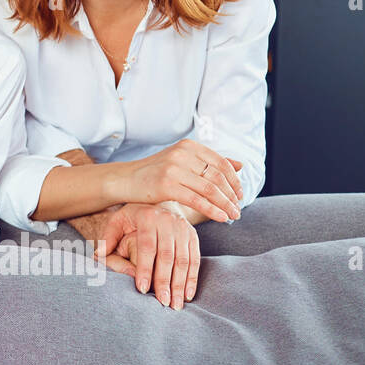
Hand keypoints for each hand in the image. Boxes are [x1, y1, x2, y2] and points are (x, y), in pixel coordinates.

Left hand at [98, 203, 200, 308]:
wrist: (159, 201)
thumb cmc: (133, 217)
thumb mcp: (118, 220)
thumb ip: (108, 236)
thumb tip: (100, 253)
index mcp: (148, 217)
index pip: (147, 247)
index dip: (145, 269)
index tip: (142, 289)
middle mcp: (168, 221)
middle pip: (167, 256)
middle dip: (164, 282)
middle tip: (162, 303)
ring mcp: (183, 228)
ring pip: (183, 260)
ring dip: (180, 284)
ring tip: (175, 305)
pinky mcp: (193, 236)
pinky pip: (195, 260)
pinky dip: (192, 279)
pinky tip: (188, 295)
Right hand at [114, 139, 243, 222]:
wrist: (124, 179)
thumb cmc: (155, 173)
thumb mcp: (182, 162)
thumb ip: (209, 162)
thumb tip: (240, 165)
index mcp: (189, 146)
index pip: (222, 163)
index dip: (235, 181)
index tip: (239, 196)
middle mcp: (182, 154)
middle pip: (218, 177)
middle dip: (232, 196)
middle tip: (238, 209)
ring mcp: (174, 169)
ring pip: (210, 189)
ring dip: (226, 205)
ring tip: (233, 216)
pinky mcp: (166, 185)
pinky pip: (197, 200)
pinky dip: (213, 210)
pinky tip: (221, 218)